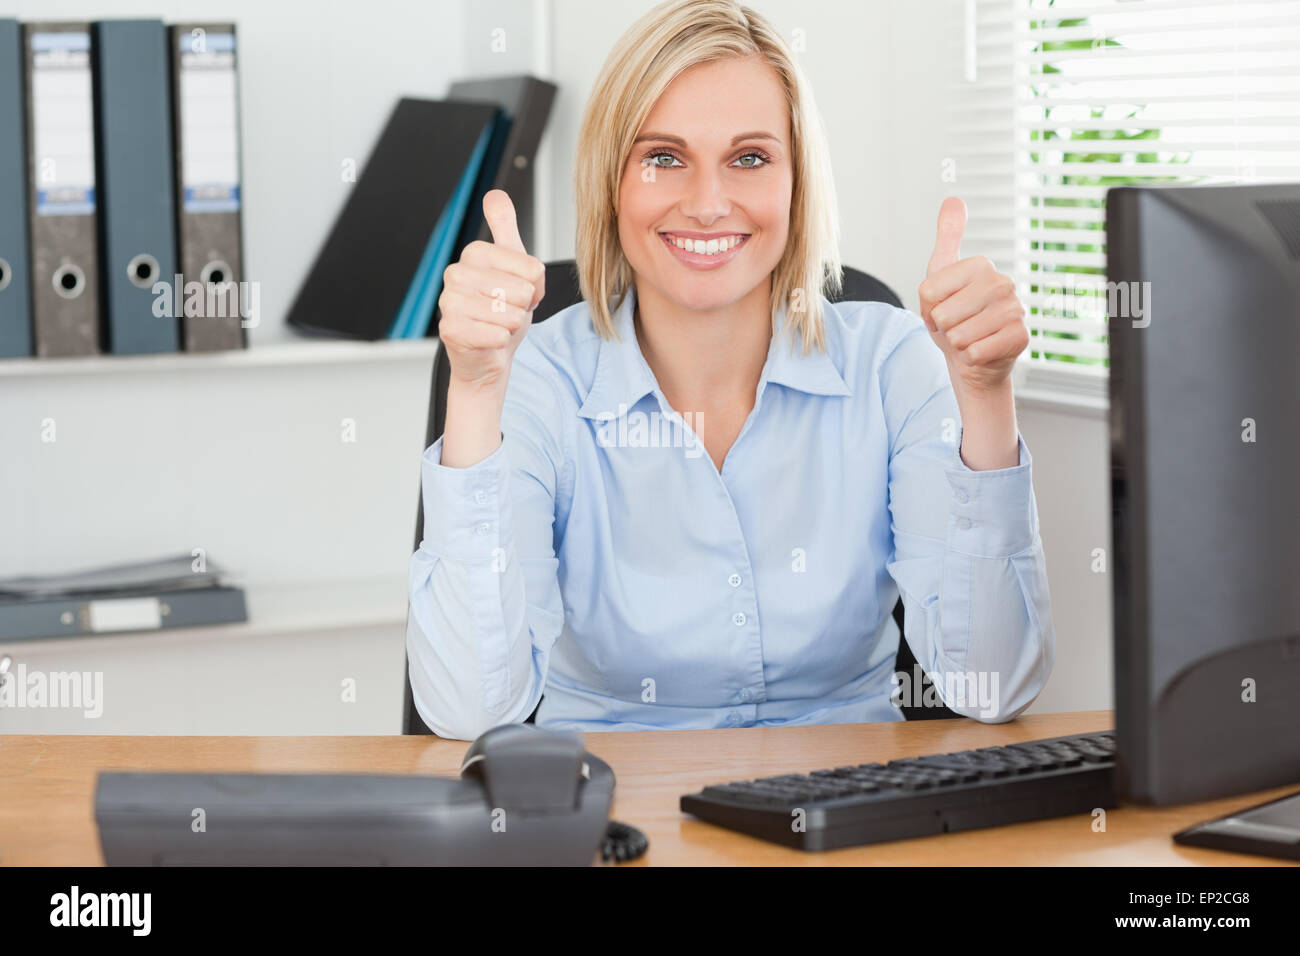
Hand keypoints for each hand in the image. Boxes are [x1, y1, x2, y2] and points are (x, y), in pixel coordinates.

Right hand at [438, 189, 545, 390]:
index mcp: (474, 253)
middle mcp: (455, 273)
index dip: (535, 286)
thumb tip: (495, 194)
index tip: (520, 291)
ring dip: (513, 325)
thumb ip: (505, 229)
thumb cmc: (501, 311)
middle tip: (508, 311)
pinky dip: (501, 341)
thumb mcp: (513, 266)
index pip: (531, 268)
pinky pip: (496, 335)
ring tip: (500, 324)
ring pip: (509, 314)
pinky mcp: (450, 331)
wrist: (489, 354)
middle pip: (521, 291)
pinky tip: (491, 340)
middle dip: (524, 307)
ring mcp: (448, 302)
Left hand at [918, 197, 1028, 393]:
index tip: (942, 307)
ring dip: (958, 343)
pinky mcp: (1020, 337)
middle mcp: (1003, 282)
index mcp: (981, 265)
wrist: (974, 356)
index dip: (928, 307)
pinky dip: (972, 357)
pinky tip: (982, 350)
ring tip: (970, 336)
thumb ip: (947, 238)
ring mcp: (1016, 310)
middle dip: (943, 327)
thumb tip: (954, 199)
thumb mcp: (941, 275)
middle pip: (943, 314)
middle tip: (957, 325)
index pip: (929, 291)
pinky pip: (975, 352)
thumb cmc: (956, 316)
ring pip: (959, 335)